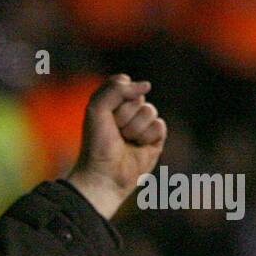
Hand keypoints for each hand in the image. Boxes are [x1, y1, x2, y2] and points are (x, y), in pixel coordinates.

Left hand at [67, 74, 166, 219]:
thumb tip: (147, 85)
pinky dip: (146, 136)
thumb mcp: (96, 108)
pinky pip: (159, 125)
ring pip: (149, 111)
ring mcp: (142, 125)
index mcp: (112, 103)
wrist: (104, 173)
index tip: (105, 114)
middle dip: (123, 114)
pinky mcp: (155, 139)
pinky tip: (138, 147)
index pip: (123, 83)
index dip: (115, 97)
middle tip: (114, 131)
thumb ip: (116, 89)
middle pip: (137, 97)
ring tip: (125, 141)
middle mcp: (128, 112)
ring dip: (134, 127)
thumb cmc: (96, 143)